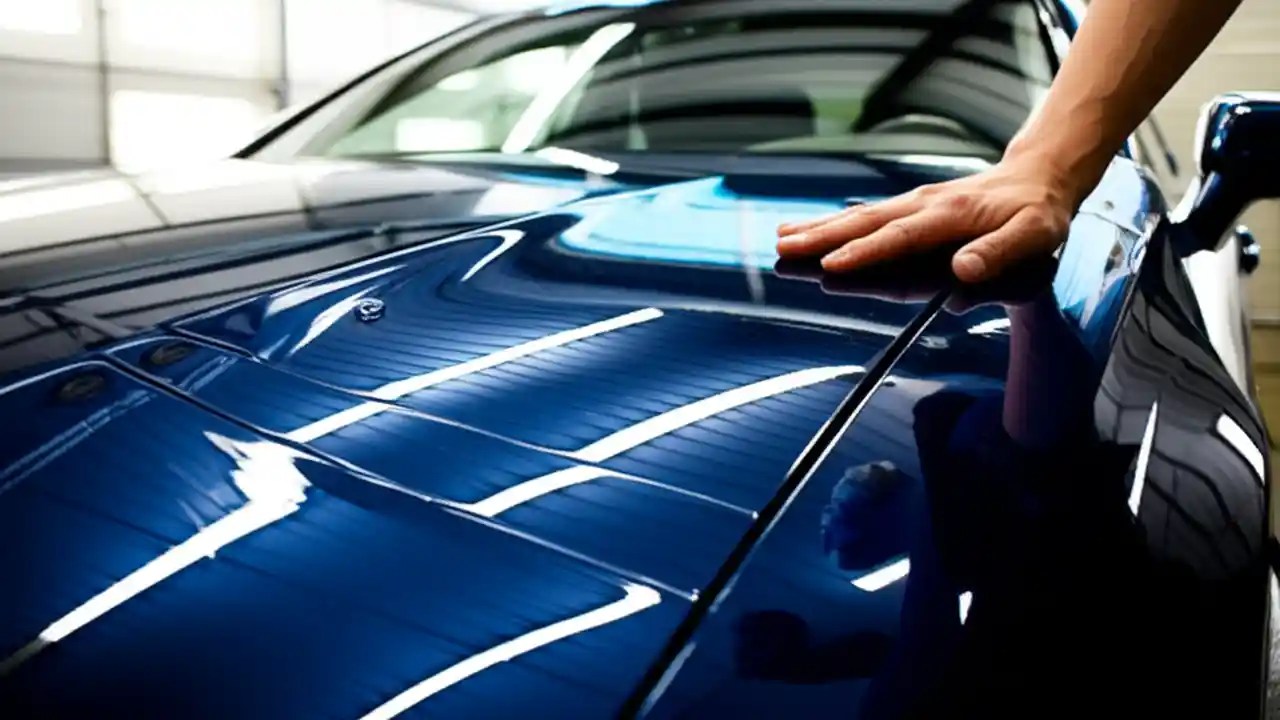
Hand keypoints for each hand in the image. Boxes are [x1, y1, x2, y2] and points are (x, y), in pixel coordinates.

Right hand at [775, 155, 1077, 282]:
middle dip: (822, 236)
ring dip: (818, 228)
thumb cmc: (1037, 213)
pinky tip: (808, 229)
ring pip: (858, 216)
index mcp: (950, 216)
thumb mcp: (1034, 235)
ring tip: (781, 238)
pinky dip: (833, 222)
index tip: (829, 266)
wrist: (1039, 175)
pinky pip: (865, 215)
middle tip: (784, 248)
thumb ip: (998, 253)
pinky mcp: (909, 206)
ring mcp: (913, 203)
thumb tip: (961, 273)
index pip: (899, 237)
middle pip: (864, 222)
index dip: (864, 253)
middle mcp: (923, 205)